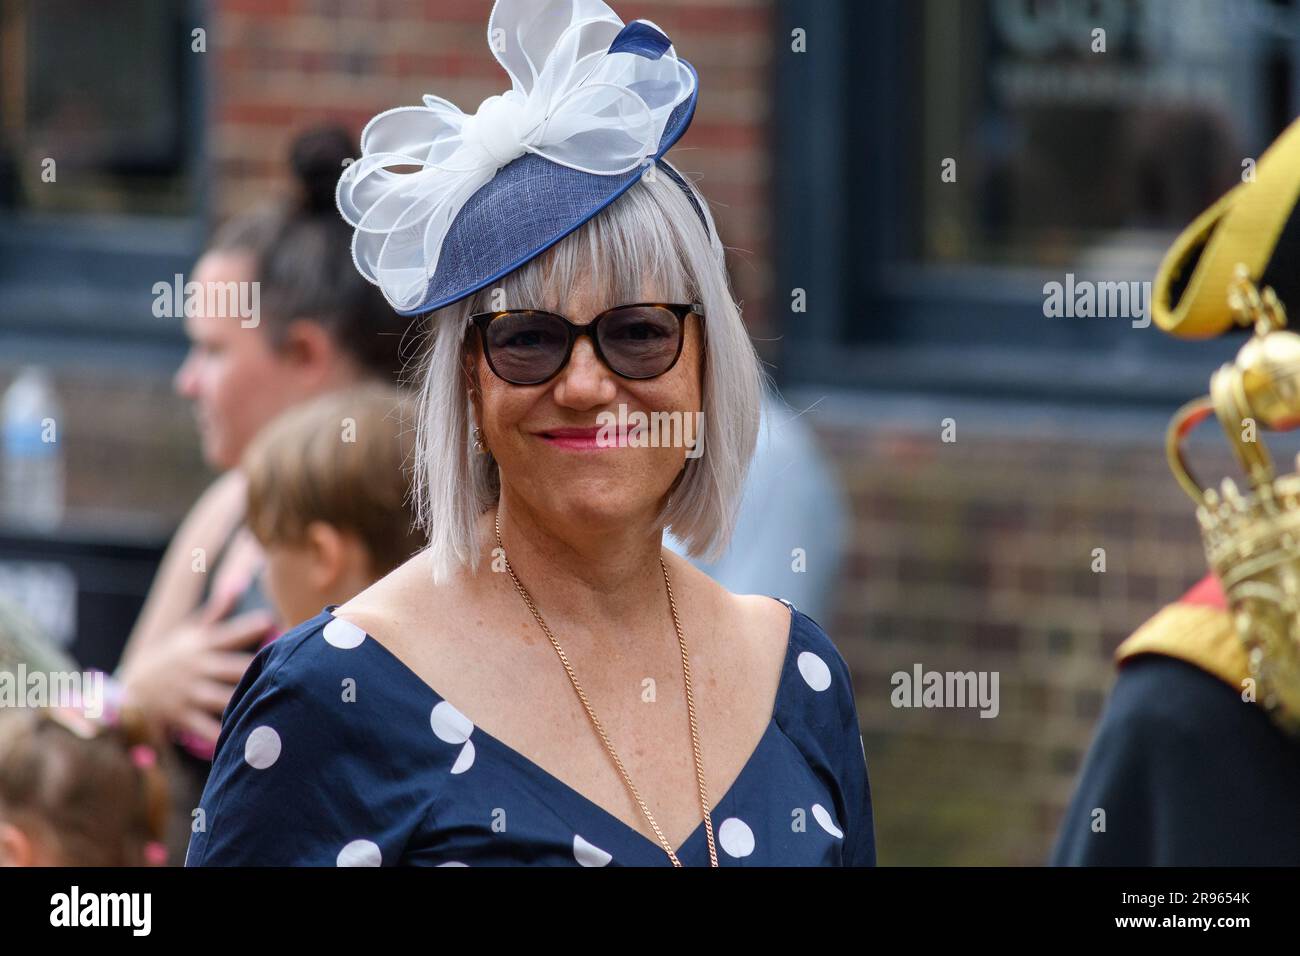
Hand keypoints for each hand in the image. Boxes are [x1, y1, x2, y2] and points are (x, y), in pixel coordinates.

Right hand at [118, 589, 273, 745]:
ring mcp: (188, 692)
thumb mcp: (187, 632)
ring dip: (241, 700)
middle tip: (285, 667)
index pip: (228, 634)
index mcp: (200, 646)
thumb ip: (215, 612)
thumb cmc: (170, 657)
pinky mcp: (182, 715)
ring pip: (221, 697)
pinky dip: (219, 734)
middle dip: (254, 667)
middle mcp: (196, 668)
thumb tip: (238, 585)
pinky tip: (241, 739)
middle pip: (231, 667)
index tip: (269, 620)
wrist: (131, 693)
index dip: (248, 627)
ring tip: (268, 702)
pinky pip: (204, 727)